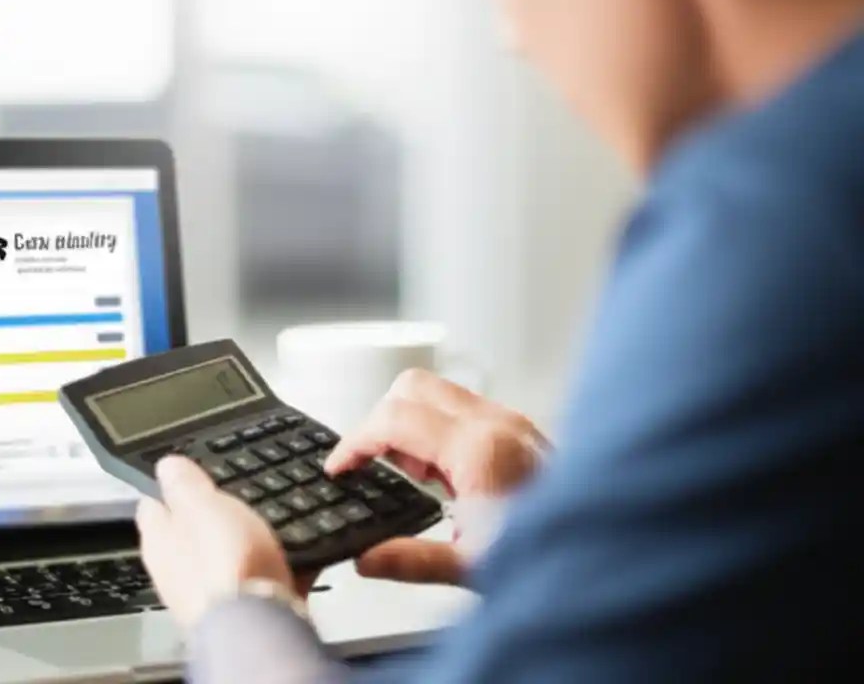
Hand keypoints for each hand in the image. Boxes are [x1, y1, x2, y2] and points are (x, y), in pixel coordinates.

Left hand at [136, 456, 300, 629]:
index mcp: (159, 540)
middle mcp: (177, 571)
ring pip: (223, 557)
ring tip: (266, 525)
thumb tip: (166, 466)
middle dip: (208, 518)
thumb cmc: (223, 566)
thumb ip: (183, 484)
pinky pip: (257, 578)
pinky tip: (291, 557)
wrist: (258, 628)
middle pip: (188, 534)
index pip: (152, 504)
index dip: (169, 486)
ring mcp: (209, 593)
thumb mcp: (200, 504)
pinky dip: (271, 567)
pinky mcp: (242, 611)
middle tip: (231, 497)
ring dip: (240, 543)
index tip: (184, 473)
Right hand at [324, 369, 547, 583]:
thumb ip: (413, 560)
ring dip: (409, 424)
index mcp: (480, 450)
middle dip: (379, 421)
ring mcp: (512, 422)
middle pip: (411, 386)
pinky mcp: (521, 431)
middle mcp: (497, 424)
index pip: (394, 419)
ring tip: (411, 478)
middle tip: (371, 464)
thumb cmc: (556, 557)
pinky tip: (441, 476)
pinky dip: (436, 430)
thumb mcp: (474, 569)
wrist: (613, 549)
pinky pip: (461, 410)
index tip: (340, 467)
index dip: (355, 442)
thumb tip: (367, 559)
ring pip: (436, 393)